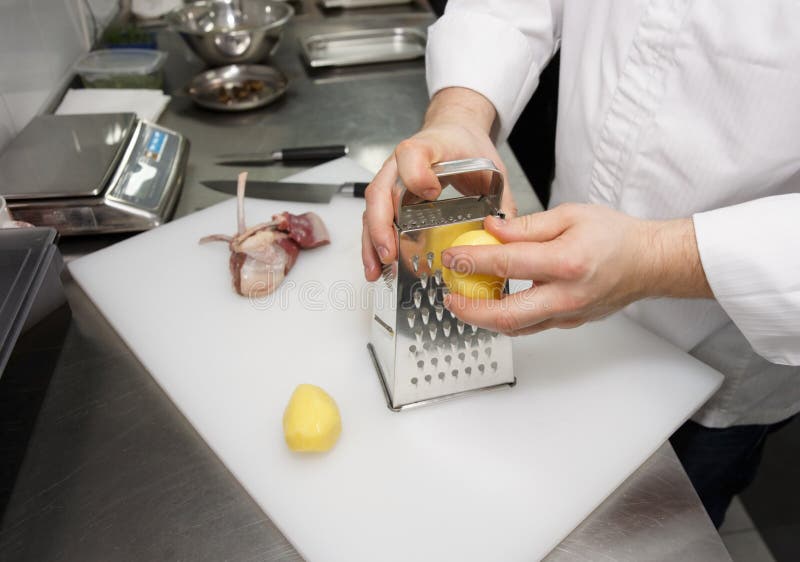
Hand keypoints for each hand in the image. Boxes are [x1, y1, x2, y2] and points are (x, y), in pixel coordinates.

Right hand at [362, 87, 516, 280]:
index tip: (431, 193)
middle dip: (382, 226)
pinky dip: (373, 244)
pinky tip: (378, 266)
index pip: (412, 155)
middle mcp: (400, 164)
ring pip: (372, 209)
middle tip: (389, 253)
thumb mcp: (490, 167)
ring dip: (371, 242)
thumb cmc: (466, 147)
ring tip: (375, 269)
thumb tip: (505, 236)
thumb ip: (500, 200)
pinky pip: (374, 219)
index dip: (417, 174)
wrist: (454, 132)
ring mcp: (391, 180)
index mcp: (428, 147)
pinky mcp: (388, 196)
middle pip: (381, 191)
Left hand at [441, 204, 712, 335]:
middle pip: (506, 315)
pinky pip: (530, 326)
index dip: (472, 260)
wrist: (648, 263)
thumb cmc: (614, 236)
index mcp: (566, 262)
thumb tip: (491, 230)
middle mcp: (566, 296)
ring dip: (484, 318)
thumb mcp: (570, 215)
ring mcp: (568, 315)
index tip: (451, 256)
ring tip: (463, 301)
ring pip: (516, 328)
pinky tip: (493, 303)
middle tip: (448, 297)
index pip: (507, 265)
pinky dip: (506, 318)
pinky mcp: (569, 323)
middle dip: (469, 309)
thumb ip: (527, 226)